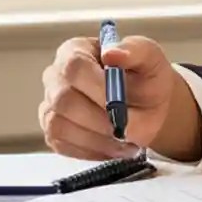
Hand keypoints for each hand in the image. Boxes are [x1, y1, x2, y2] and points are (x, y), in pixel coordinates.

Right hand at [39, 35, 177, 159]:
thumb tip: (111, 53)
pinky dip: (91, 150)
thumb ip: (136, 51)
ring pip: (59, 125)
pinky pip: (62, 145)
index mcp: (75, 50)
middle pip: (63, 99)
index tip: (120, 102)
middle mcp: (56, 77)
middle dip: (98, 118)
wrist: (149, 105)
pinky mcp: (54, 131)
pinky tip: (114, 147)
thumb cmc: (146, 76)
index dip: (96, 86)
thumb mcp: (150, 58)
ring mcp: (51, 105)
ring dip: (96, 138)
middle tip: (126, 128)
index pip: (74, 66)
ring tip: (126, 140)